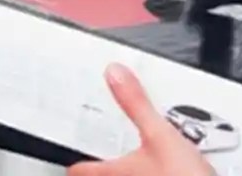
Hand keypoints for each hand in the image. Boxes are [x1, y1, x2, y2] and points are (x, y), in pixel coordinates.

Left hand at [67, 64, 215, 175]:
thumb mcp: (160, 134)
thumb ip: (136, 104)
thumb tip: (115, 75)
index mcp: (116, 172)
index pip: (80, 170)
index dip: (76, 163)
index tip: (73, 159)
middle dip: (104, 167)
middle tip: (103, 156)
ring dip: (131, 170)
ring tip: (140, 159)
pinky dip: (155, 172)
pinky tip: (169, 170)